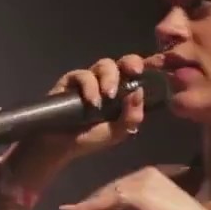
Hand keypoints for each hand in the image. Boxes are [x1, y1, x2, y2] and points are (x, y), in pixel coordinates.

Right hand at [28, 53, 162, 159]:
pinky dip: (90, 87)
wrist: (59, 147)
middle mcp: (107, 83)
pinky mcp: (71, 80)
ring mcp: (90, 80)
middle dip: (129, 64)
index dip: (144, 66)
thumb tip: (139, 92)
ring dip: (109, 77)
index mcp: (122, 94)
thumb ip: (131, 117)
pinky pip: (83, 75)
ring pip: (104, 65)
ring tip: (108, 96)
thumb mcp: (116, 133)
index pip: (135, 74)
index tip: (151, 67)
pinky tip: (92, 102)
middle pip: (121, 63)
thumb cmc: (89, 139)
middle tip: (134, 72)